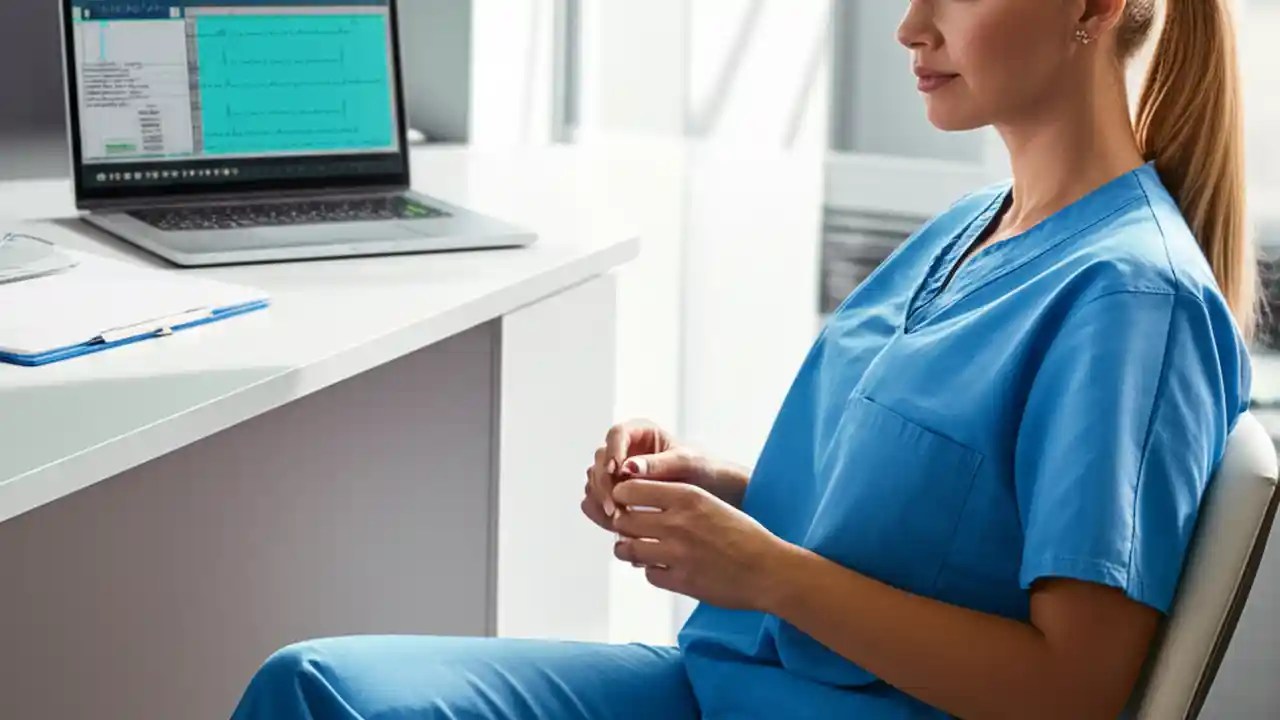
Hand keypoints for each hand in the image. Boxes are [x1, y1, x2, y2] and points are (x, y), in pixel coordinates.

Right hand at [581, 420, 748, 531]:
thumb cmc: (703, 469)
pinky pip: (599, 498)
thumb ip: (657, 464)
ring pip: (595, 479)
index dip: (612, 451)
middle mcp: (625, 449)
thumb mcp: (686, 462)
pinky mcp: (617, 492)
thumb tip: (629, 467)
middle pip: (601, 459)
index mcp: (641, 432)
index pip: (617, 434)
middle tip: (614, 506)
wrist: (713, 492)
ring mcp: (618, 471)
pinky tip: (615, 523)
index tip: (615, 471)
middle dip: (604, 483)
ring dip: (601, 498)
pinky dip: (603, 509)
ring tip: (617, 518)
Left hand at [610, 479, 791, 610]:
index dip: (623, 497)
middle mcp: (678, 522)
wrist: (769, 570)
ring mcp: (677, 553)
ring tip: (639, 550)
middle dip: (623, 525)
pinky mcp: (680, 581)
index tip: (628, 504)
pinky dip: (652, 571)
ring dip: (629, 550)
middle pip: (623, 520)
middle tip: (632, 530)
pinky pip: (648, 574)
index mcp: (687, 496)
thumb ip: (677, 501)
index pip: (630, 489)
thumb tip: (640, 503)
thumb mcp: (711, 503)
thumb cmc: (744, 535)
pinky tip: (664, 568)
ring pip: (627, 549)